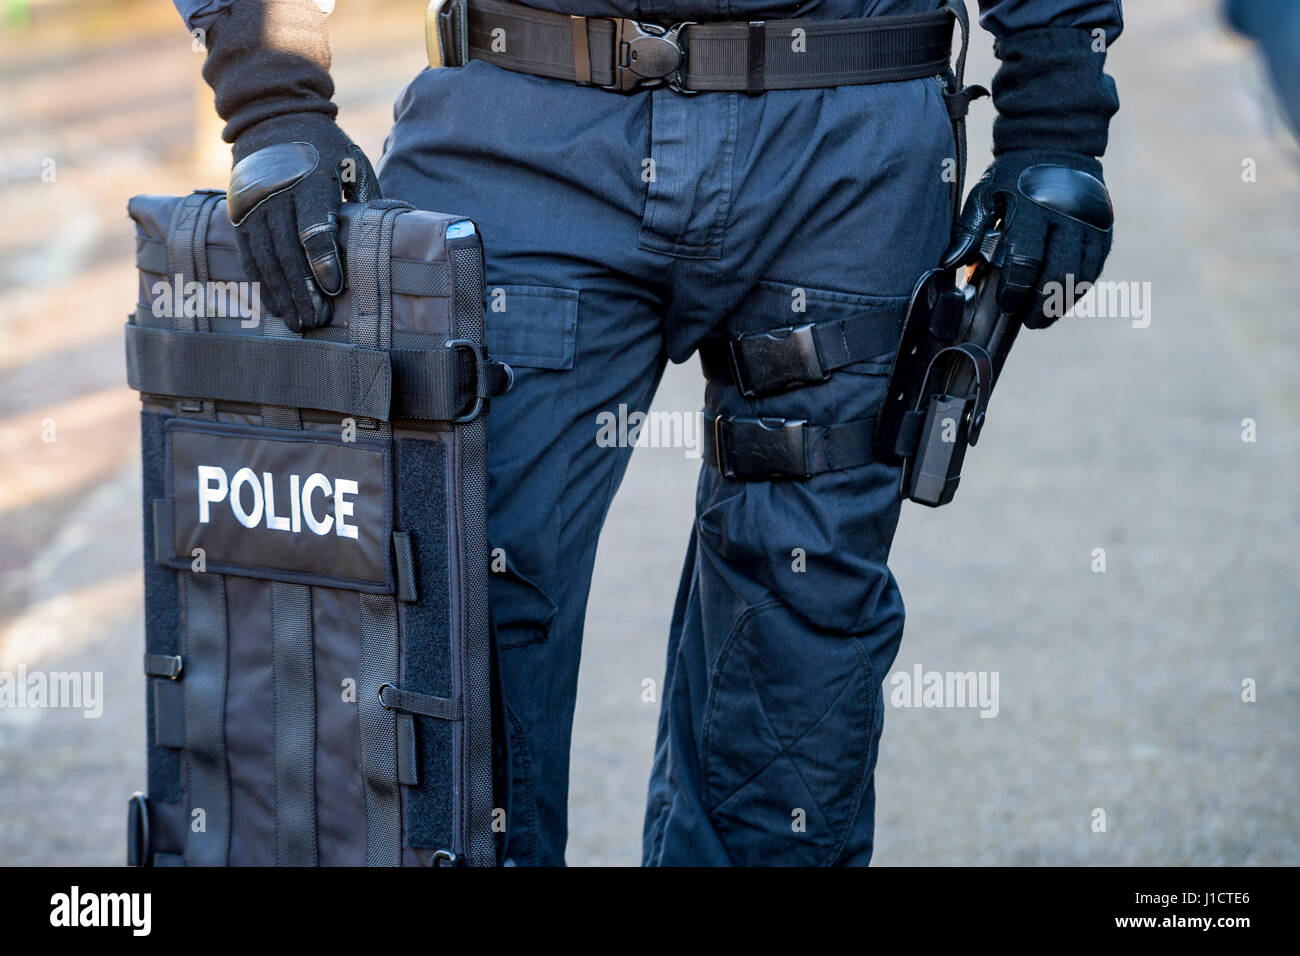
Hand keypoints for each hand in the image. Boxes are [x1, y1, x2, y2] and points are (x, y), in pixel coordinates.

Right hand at [226, 113, 378, 330]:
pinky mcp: (239, 212)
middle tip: (315, 321)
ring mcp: (254, 204)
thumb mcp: (352, 162)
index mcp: (309, 182)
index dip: (323, 259)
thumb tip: (388, 235)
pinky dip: (259, 280)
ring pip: (266, 257)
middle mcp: (277, 195)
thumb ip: (366, 197)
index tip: (332, 288)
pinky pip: (248, 252)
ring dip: (280, 293)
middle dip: (302, 290)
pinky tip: (272, 302)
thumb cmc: (325, 147)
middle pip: (288, 251)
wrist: (271, 116)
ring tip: (295, 322)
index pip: (315, 227)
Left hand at [943, 151, 1113, 328]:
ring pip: (1082, 272)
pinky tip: (1065, 298)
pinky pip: (1096, 265)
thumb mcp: (985, 194)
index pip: (1026, 258)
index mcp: (1032, 207)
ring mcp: (1090, 220)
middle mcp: (1066, 214)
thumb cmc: (1012, 176)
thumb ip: (969, 230)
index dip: (1016, 288)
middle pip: (1058, 272)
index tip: (1007, 304)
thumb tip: (950, 265)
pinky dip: (1081, 286)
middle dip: (1043, 303)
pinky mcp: (1104, 225)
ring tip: (1045, 317)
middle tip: (1029, 321)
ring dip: (1064, 301)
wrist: (1055, 142)